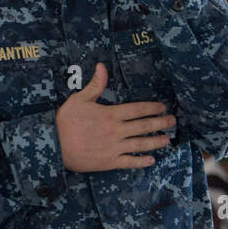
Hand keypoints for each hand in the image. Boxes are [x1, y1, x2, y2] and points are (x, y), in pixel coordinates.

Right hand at [55, 63, 175, 170]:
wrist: (54, 146)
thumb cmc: (65, 122)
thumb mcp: (78, 99)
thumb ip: (95, 85)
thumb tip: (102, 66)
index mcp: (111, 114)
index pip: (138, 109)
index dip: (152, 108)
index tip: (162, 107)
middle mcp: (116, 131)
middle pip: (144, 126)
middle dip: (161, 123)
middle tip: (173, 121)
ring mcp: (114, 147)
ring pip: (141, 144)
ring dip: (156, 142)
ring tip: (167, 140)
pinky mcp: (109, 162)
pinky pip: (129, 162)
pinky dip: (141, 161)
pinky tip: (151, 160)